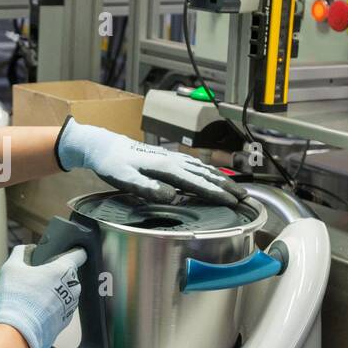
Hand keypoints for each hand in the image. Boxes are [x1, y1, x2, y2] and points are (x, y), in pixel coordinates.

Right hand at [0, 244, 86, 347]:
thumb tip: (26, 249)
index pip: (79, 254)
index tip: (64, 252)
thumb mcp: (11, 268)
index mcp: (63, 270)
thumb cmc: (17, 298)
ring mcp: (71, 306)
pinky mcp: (66, 321)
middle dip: (56, 273)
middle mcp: (73, 287)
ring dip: (55, 290)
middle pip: (69, 273)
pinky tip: (36, 309)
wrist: (18, 333)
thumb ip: (20, 253)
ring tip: (34, 295)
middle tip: (38, 276)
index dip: (73, 250)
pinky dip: (52, 306)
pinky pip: (61, 308)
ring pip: (66, 291)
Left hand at [56, 116, 245, 206]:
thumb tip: (171, 196)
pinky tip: (212, 174)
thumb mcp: (124, 178)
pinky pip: (194, 164)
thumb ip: (147, 187)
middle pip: (205, 175)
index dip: (216, 193)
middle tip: (246, 197)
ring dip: (221, 179)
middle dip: (227, 186)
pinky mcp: (167, 157)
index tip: (233, 202)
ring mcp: (171, 157)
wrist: (102, 145)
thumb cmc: (111, 164)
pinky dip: (208, 170)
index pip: (197, 183)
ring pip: (202, 168)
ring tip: (236, 188)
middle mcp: (172, 160)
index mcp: (165, 167)